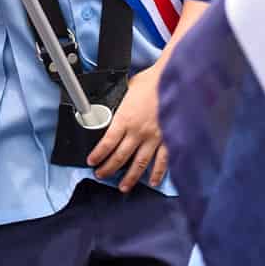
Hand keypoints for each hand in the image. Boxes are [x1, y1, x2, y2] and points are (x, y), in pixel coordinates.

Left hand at [87, 65, 166, 192]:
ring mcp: (154, 138)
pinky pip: (162, 161)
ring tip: (123, 187)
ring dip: (129, 177)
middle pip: (120, 157)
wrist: (172, 78)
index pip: (107, 143)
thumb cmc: (151, 80)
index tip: (92, 162)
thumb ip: (121, 102)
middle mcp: (138, 131)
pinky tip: (153, 181)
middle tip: (101, 175)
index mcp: (125, 118)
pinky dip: (157, 173)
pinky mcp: (168, 139)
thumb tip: (114, 106)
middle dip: (108, 169)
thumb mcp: (128, 88)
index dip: (98, 155)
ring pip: (139, 164)